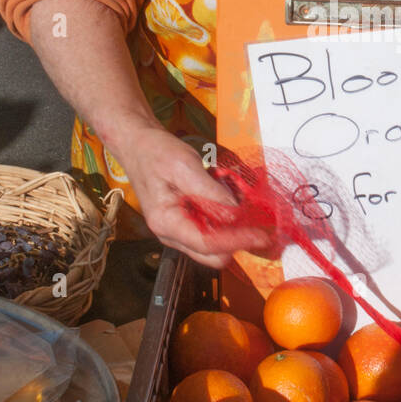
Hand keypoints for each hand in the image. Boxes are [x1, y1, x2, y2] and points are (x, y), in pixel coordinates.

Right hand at [119, 124, 272, 268]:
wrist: (139, 146)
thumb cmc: (156, 153)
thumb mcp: (183, 165)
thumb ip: (209, 191)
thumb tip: (235, 213)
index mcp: (166, 222)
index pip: (207, 244)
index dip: (238, 241)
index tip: (262, 236)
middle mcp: (171, 234)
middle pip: (212, 255)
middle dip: (237, 242)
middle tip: (258, 223)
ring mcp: (178, 232)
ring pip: (214, 247)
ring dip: (233, 233)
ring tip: (245, 208)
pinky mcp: (186, 224)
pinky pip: (210, 233)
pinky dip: (225, 223)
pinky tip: (231, 202)